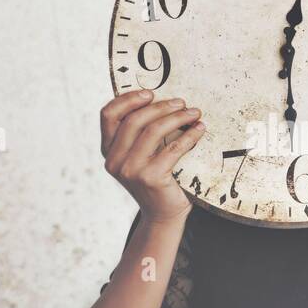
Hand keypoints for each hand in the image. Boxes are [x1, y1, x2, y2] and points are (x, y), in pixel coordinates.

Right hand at [100, 90, 205, 222]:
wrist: (163, 214)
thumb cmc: (155, 179)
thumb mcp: (138, 156)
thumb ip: (137, 134)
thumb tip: (156, 99)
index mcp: (108, 151)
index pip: (108, 115)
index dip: (128, 99)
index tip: (150, 93)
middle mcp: (115, 160)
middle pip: (134, 120)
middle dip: (160, 106)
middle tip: (181, 102)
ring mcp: (131, 170)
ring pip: (153, 130)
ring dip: (177, 117)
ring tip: (194, 113)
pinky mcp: (150, 177)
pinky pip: (173, 148)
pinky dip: (189, 135)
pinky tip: (199, 129)